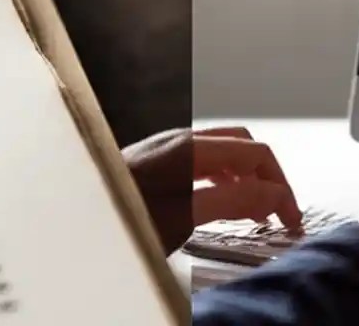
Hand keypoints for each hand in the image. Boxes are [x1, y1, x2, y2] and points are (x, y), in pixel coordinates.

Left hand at [123, 126, 302, 253]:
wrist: (68, 220)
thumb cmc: (120, 217)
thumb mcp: (182, 216)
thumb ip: (231, 200)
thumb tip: (273, 193)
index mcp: (189, 147)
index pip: (256, 153)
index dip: (280, 185)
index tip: (290, 218)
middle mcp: (179, 139)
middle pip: (242, 146)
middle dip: (267, 176)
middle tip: (278, 213)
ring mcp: (165, 148)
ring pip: (223, 151)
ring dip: (246, 177)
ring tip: (255, 211)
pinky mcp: (154, 162)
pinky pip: (203, 160)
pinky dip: (224, 178)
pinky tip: (220, 202)